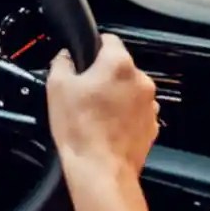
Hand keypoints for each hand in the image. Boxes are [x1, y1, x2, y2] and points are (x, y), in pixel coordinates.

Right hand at [46, 33, 158, 177]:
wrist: (100, 170)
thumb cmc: (80, 130)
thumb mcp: (56, 87)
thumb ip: (62, 62)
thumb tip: (66, 57)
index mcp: (118, 64)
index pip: (109, 40)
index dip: (93, 48)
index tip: (83, 61)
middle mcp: (140, 81)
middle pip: (120, 67)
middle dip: (103, 77)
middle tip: (83, 94)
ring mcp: (150, 104)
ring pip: (129, 90)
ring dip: (115, 97)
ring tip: (94, 115)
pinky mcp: (152, 126)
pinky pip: (136, 112)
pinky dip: (124, 116)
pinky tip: (106, 128)